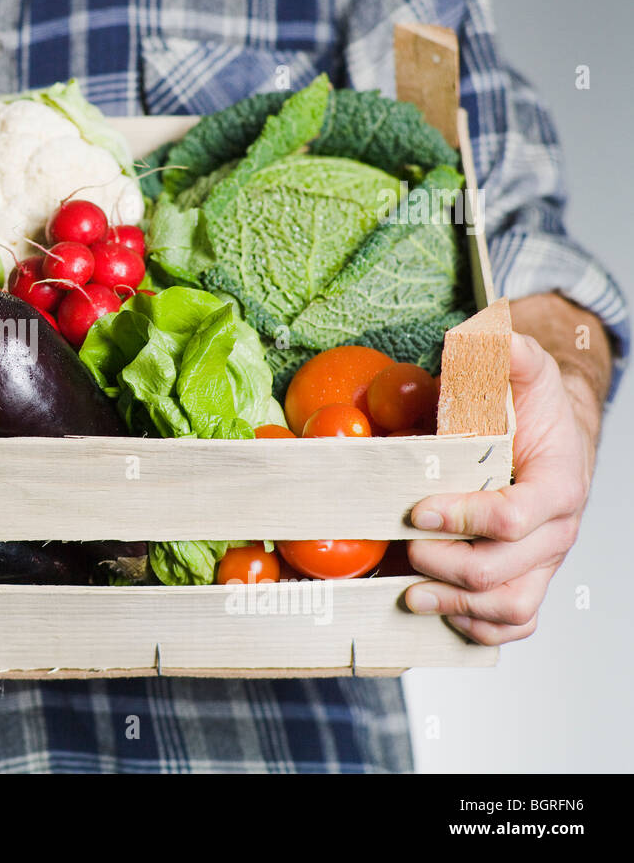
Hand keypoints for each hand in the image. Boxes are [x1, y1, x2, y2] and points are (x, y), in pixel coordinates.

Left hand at [403, 320, 604, 644]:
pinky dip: (477, 630)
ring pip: (512, 606)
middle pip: (506, 570)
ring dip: (457, 607)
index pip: (519, 516)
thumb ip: (505, 352)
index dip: (468, 519)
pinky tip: (439, 615)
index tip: (420, 511)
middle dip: (449, 565)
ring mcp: (543, 561)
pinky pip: (513, 624)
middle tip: (406, 549)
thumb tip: (482, 334)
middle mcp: (556, 531)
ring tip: (409, 593)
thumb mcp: (520, 368)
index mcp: (559, 483)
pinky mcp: (526, 579)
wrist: (551, 435)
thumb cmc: (530, 407)